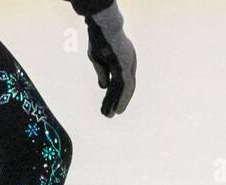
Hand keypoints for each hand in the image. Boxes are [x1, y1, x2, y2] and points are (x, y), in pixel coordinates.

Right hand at [86, 3, 135, 117]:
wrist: (103, 27)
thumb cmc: (99, 39)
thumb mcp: (97, 58)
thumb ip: (102, 72)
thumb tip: (103, 87)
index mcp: (122, 61)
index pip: (120, 81)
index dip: (115, 93)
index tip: (109, 103)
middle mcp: (128, 64)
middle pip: (124, 87)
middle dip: (116, 101)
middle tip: (110, 114)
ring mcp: (128, 66)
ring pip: (125, 90)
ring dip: (118, 103)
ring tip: (110, 116)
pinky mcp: (126, 68)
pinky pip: (126, 88)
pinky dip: (123, 99)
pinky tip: (118, 109)